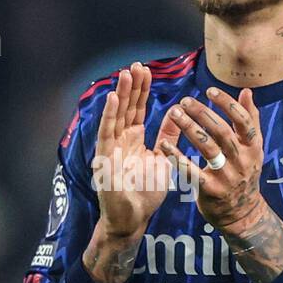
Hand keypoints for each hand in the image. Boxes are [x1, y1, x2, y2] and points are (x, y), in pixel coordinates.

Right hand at [81, 63, 177, 282]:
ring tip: (126, 74)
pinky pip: (107, 133)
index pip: (137, 109)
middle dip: (131, 87)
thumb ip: (168, 136)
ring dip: (120, 95)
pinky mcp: (105, 158)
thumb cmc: (146, 191)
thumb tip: (177, 113)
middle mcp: (121, 139)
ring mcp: (112, 147)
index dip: (141, 90)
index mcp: (134, 139)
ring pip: (116, 116)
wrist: (133, 217)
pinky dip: (109, 116)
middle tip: (136, 65)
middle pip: (126, 108)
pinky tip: (112, 99)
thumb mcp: (164, 158)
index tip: (146, 70)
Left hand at [158, 87, 282, 282]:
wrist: (242, 214)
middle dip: (203, 113)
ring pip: (207, 148)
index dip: (226, 103)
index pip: (243, 120)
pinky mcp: (211, 190)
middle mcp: (243, 161)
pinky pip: (191, 171)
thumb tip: (247, 91)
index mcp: (254, 147)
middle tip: (185, 101)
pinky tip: (163, 144)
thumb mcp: (253, 149)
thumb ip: (250, 121)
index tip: (208, 90)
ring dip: (189, 128)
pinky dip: (177, 156)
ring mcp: (227, 176)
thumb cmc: (243, 174)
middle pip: (223, 132)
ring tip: (174, 113)